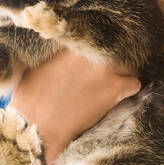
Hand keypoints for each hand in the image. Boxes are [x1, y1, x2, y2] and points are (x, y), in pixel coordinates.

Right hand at [10, 49, 140, 159]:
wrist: (37, 128)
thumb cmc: (29, 101)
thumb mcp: (33, 69)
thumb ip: (53, 57)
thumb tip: (58, 53)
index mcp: (70, 44)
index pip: (93, 36)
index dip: (95, 48)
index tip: (95, 55)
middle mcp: (90, 52)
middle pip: (112, 48)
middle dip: (109, 59)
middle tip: (104, 72)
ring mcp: (105, 69)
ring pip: (126, 64)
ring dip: (121, 73)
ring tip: (113, 84)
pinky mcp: (115, 89)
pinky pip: (134, 84)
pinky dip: (129, 90)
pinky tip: (119, 97)